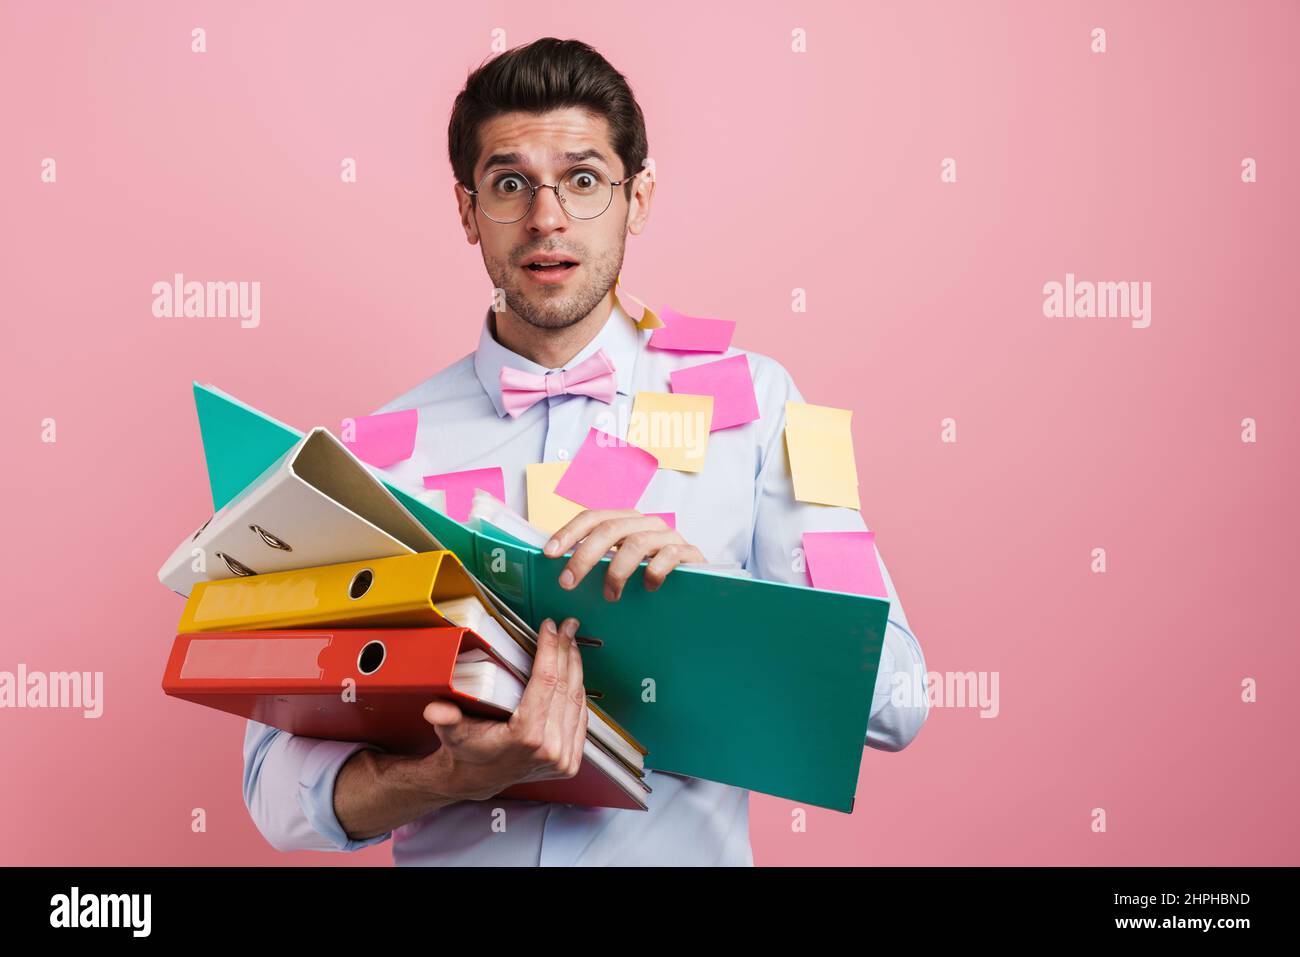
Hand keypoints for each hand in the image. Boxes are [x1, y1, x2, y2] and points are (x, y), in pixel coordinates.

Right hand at [419, 617, 588, 801]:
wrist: (476, 779)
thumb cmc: (466, 751)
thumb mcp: (452, 732)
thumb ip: (446, 719)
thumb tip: (435, 711)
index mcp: (526, 738)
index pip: (546, 682)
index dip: (550, 650)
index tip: (550, 628)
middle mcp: (550, 750)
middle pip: (565, 687)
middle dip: (566, 652)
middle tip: (567, 627)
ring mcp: (563, 758)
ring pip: (577, 700)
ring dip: (575, 668)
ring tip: (570, 644)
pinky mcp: (570, 761)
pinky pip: (580, 717)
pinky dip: (577, 691)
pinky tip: (573, 672)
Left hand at [543, 509, 706, 600]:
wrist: (695, 588)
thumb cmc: (650, 577)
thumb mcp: (620, 566)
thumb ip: (597, 561)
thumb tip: (558, 567)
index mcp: (626, 521)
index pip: (593, 517)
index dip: (569, 533)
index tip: (549, 553)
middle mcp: (646, 523)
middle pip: (610, 528)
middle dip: (584, 556)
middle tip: (568, 582)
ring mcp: (669, 536)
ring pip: (636, 543)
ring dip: (617, 571)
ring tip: (610, 595)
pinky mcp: (689, 551)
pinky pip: (668, 555)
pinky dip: (653, 572)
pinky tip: (648, 588)